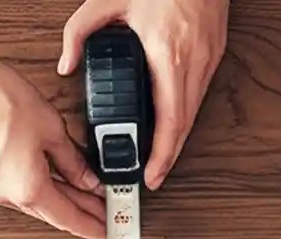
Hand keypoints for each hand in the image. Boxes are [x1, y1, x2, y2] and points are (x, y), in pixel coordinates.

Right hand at [0, 1, 105, 238]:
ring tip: (82, 191)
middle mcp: (3, 194)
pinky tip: (46, 175)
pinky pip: (13, 187)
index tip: (106, 230)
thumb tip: (87, 178)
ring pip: (31, 199)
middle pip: (51, 211)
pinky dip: (34, 184)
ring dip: (58, 197)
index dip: (92, 226)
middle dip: (80, 212)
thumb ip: (73, 160)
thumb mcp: (51, 128)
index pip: (69, 219)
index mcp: (26, 188)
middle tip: (103, 211)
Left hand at [59, 0, 228, 189]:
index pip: (169, 120)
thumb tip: (66, 63)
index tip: (151, 175)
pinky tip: (171, 120)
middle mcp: (193, 61)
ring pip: (194, 111)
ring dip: (178, 137)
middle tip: (152, 178)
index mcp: (168, 54)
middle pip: (184, 125)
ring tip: (159, 157)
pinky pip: (199, 93)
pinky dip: (185, 113)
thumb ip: (80, 33)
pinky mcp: (214, 51)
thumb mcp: (109, 0)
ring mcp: (208, 58)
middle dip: (169, 158)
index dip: (162, 155)